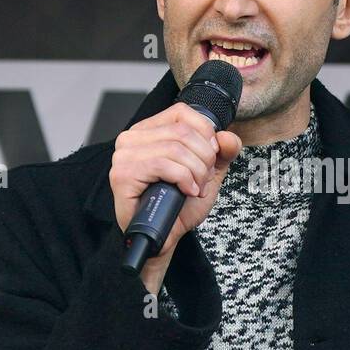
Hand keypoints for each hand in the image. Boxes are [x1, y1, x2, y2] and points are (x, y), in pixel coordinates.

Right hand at [110, 101, 242, 260]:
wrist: (166, 236)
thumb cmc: (179, 205)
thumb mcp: (209, 173)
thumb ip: (223, 152)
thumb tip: (227, 136)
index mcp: (149, 131)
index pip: (182, 112)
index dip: (205, 134)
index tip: (211, 157)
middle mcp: (132, 138)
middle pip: (183, 132)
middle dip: (203, 159)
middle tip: (202, 180)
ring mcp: (124, 156)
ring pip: (176, 149)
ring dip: (195, 173)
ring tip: (194, 188)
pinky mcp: (122, 175)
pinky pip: (163, 165)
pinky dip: (183, 179)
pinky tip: (185, 192)